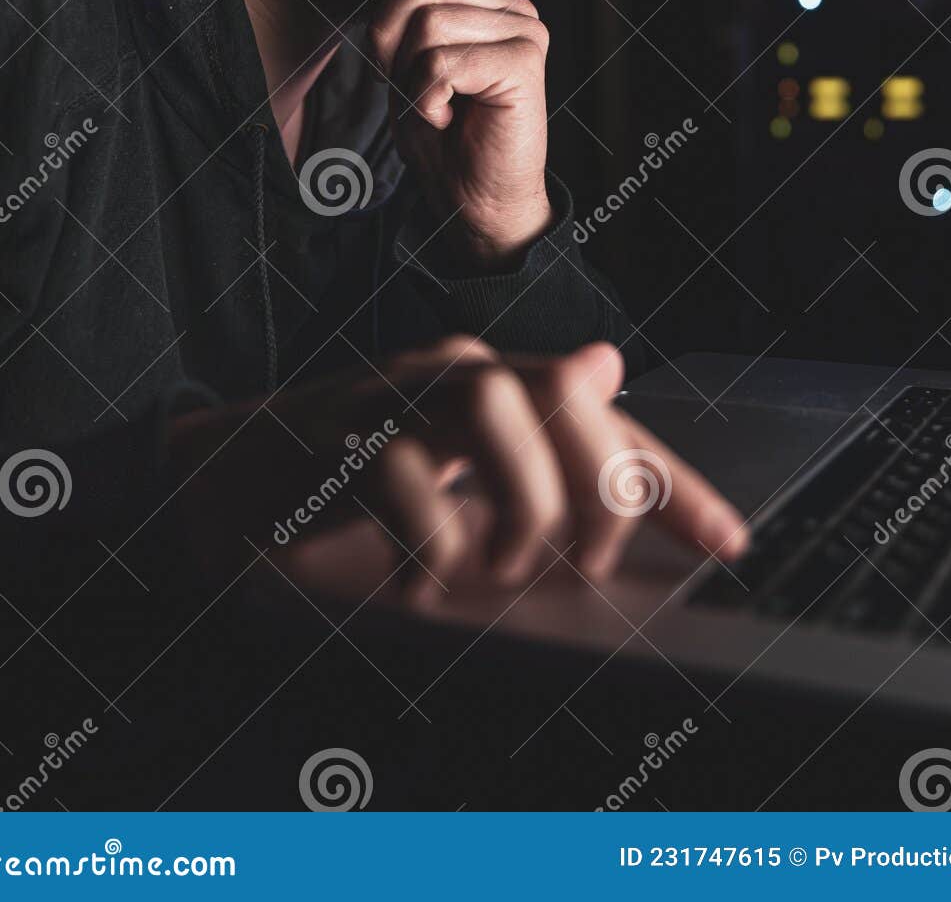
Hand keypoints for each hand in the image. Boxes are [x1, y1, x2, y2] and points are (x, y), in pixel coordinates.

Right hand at [167, 338, 748, 600]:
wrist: (221, 472)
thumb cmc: (351, 470)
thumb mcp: (452, 457)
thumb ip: (530, 428)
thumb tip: (609, 364)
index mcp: (489, 378)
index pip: (605, 416)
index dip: (671, 480)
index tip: (729, 543)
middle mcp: (449, 372)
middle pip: (561, 393)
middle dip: (597, 487)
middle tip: (582, 565)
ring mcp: (389, 398)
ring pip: (495, 409)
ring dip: (518, 504)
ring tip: (496, 567)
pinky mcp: (331, 440)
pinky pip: (403, 476)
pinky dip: (429, 544)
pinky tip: (422, 586)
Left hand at [364, 0, 551, 267]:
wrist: (474, 201)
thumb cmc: (441, 133)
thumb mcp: (406, 60)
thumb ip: (403, 9)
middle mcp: (512, 5)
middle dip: (391, 37)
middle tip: (414, 85)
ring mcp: (524, 30)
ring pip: (428, 23)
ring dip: (410, 77)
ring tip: (436, 105)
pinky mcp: (524, 61)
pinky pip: (442, 62)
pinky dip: (426, 98)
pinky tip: (448, 118)